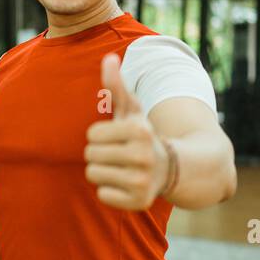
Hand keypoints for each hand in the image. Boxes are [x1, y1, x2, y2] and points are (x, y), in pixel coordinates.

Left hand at [84, 53, 169, 209]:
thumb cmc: (139, 134)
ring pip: (93, 174)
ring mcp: (142, 181)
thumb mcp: (130, 110)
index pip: (91, 135)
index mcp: (140, 131)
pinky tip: (124, 184)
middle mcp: (144, 156)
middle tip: (117, 154)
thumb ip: (116, 86)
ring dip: (102, 171)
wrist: (169, 168)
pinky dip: (109, 190)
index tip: (116, 138)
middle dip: (99, 153)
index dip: (99, 135)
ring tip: (120, 167)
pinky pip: (102, 194)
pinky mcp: (139, 201)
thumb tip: (109, 58)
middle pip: (90, 155)